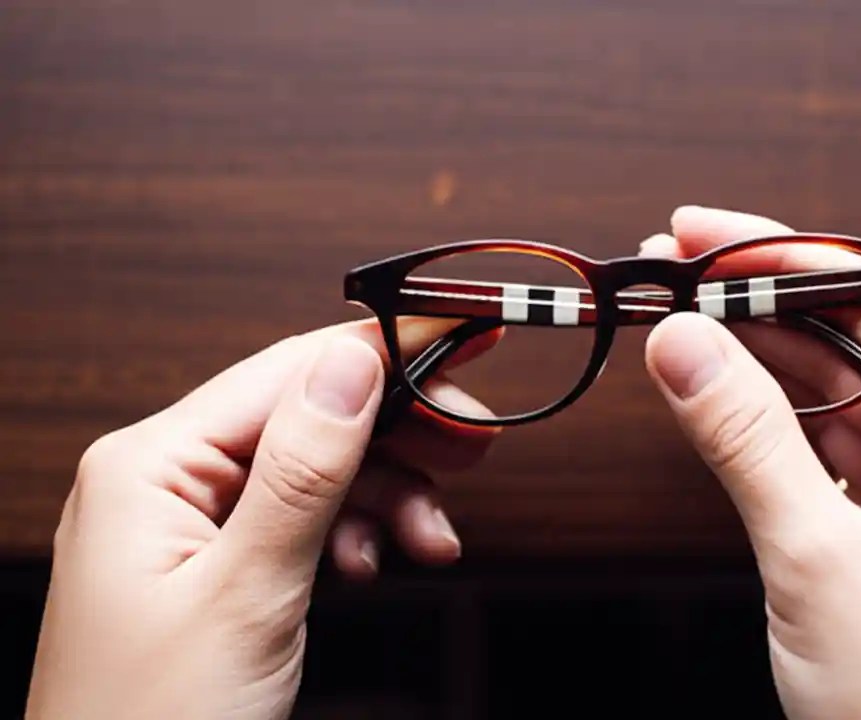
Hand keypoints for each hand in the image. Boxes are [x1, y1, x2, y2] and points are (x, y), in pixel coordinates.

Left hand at [25, 318, 496, 719]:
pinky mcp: (215, 563)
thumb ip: (302, 473)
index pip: (288, 371)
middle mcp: (164, 480)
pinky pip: (302, 517)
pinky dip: (356, 533)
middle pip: (310, 415)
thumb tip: (354, 362)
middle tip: (475, 450)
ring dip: (387, 496)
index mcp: (148, 465)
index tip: (466, 340)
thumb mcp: (245, 596)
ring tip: (429, 541)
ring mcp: (188, 523)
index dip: (388, 353)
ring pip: (317, 469)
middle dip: (399, 436)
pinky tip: (378, 561)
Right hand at [642, 206, 860, 718]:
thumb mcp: (816, 557)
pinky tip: (722, 400)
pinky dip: (778, 437)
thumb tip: (681, 342)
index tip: (706, 234)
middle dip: (761, 313)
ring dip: (761, 372)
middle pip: (858, 351)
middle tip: (673, 274)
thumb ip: (744, 439)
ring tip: (679, 326)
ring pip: (843, 407)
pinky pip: (839, 464)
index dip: (787, 260)